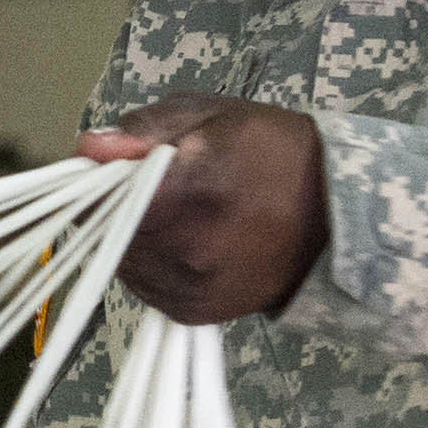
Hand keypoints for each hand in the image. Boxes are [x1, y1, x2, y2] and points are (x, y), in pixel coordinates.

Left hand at [78, 96, 331, 323]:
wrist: (337, 216)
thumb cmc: (273, 151)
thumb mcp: (213, 115)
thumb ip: (145, 130)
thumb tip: (89, 146)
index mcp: (189, 189)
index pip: (102, 198)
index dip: (97, 183)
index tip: (110, 171)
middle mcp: (184, 247)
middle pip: (106, 231)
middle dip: (115, 209)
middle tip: (153, 190)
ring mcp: (188, 286)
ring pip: (121, 262)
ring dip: (129, 238)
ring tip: (174, 215)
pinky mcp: (193, 312)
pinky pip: (144, 287)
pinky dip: (150, 264)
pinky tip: (182, 243)